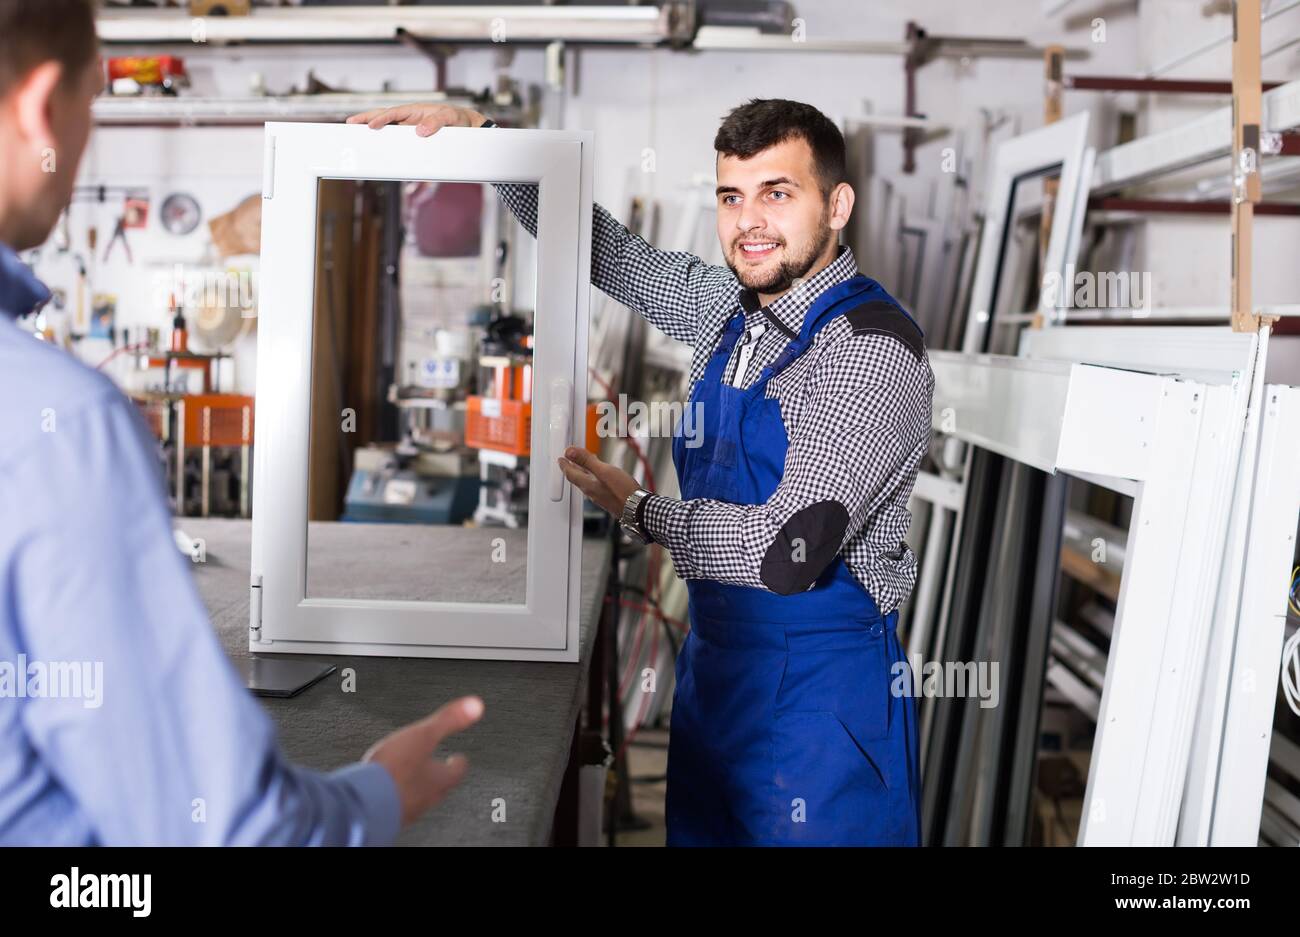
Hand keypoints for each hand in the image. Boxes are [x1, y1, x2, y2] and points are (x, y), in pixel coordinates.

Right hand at [345, 103, 488, 136]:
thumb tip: (420, 131)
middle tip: (350, 124)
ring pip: (387, 130)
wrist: (469, 128)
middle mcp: (409, 119)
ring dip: (372, 132)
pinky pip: (397, 142)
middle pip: (384, 118)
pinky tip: (376, 150)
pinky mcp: (413, 140)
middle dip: (366, 119)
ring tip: (356, 135)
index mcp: (415, 111)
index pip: (394, 113)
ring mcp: (410, 130)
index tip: (371, 125)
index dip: (382, 118)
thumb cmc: (459, 119)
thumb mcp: (451, 118)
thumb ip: (437, 122)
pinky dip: (385, 145)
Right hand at [363, 695, 483, 826]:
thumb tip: (475, 705)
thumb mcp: (424, 735)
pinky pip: (393, 805)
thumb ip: (449, 720)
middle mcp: (425, 798)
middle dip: (438, 777)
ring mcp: (405, 809)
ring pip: (416, 798)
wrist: (363, 803)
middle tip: (438, 769)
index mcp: (439, 780)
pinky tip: (383, 792)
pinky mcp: (385, 816)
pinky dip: (393, 797)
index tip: (459, 759)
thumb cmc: (395, 770)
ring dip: (415, 787)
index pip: (456, 772)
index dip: (459, 764)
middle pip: (438, 787)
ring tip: (410, 779)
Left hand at [556, 446, 640, 516]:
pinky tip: (600, 476)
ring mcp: (600, 496)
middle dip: (572, 469)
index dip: (564, 465)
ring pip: (587, 482)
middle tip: (567, 462)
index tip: (560, 459)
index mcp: (588, 485)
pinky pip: (596, 486)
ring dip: (583, 473)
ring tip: (582, 466)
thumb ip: (586, 461)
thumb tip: (569, 452)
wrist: (638, 509)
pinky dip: (594, 478)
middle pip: (578, 479)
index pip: (571, 474)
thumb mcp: (604, 471)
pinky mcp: (609, 498)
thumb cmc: (622, 491)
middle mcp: (592, 492)